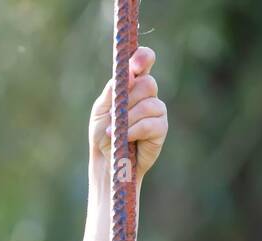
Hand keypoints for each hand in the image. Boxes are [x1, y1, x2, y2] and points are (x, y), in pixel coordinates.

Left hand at [89, 46, 166, 179]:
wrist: (106, 161)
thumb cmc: (103, 134)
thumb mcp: (101, 110)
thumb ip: (112, 91)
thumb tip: (127, 74)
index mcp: (132, 85)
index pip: (144, 62)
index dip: (143, 58)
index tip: (136, 65)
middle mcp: (148, 95)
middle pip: (148, 83)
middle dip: (129, 98)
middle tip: (115, 113)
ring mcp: (157, 111)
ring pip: (149, 104)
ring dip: (128, 118)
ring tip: (115, 131)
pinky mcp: (161, 129)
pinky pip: (150, 123)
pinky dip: (134, 130)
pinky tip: (124, 137)